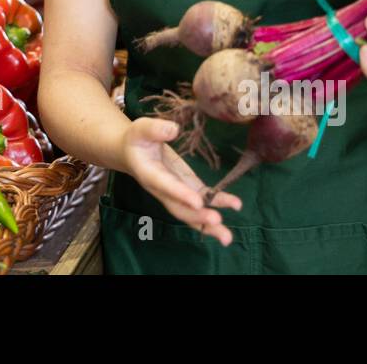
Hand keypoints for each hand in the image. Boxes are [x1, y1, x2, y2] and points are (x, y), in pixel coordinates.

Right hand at [120, 117, 242, 245]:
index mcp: (149, 174)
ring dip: (209, 224)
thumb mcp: (141, 129)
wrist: (132, 152)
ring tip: (227, 237)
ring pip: (191, 212)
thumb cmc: (137, 139)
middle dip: (197, 217)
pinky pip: (203, 199)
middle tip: (216, 221)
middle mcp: (163, 189)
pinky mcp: (188, 187)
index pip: (165, 186)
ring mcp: (176, 192)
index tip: (197, 202)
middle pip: (178, 208)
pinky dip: (218, 204)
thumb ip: (155, 129)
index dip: (180, 194)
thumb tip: (173, 130)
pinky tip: (234, 205)